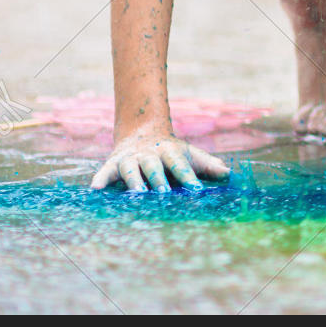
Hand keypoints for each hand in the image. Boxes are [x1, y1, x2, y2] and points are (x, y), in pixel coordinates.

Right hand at [90, 126, 228, 191]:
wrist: (143, 132)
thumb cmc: (172, 153)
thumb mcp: (191, 155)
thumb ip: (209, 165)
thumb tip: (230, 174)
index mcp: (170, 152)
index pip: (180, 164)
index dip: (188, 176)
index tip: (195, 189)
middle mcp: (149, 154)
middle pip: (154, 167)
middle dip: (159, 180)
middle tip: (163, 193)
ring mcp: (131, 158)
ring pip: (131, 169)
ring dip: (134, 181)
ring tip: (137, 193)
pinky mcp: (113, 164)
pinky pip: (105, 172)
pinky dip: (100, 179)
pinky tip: (95, 189)